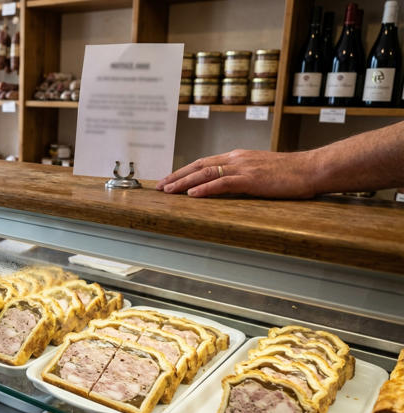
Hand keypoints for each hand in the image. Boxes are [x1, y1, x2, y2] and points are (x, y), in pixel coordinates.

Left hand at [155, 149, 316, 197]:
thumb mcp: (260, 171)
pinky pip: (223, 183)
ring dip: (185, 182)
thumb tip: (227, 185)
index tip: (169, 180)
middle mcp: (236, 158)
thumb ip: (242, 176)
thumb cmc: (290, 174)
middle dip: (177, 176)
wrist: (312, 169)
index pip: (204, 162)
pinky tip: (192, 195)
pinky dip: (205, 188)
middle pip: (199, 165)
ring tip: (169, 191)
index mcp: (238, 157)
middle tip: (160, 187)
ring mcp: (243, 167)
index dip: (184, 171)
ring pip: (206, 172)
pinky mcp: (251, 179)